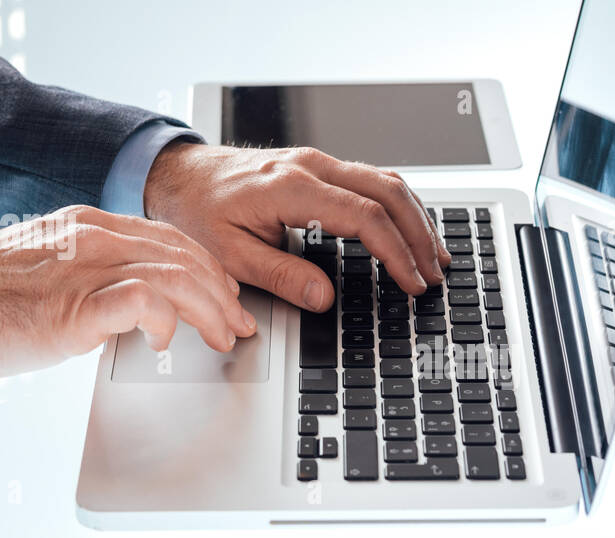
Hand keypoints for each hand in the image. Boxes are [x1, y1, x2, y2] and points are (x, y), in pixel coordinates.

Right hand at [0, 205, 255, 377]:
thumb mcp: (54, 272)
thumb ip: (97, 276)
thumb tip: (138, 306)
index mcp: (92, 226)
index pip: (173, 240)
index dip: (210, 271)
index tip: (228, 299)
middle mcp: (96, 238)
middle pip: (185, 256)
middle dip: (222, 295)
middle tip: (238, 325)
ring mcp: (88, 266)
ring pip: (176, 276)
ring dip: (208, 312)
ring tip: (220, 338)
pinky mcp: (77, 303)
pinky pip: (144, 300)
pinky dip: (166, 320)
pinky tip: (166, 340)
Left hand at [142, 143, 451, 311]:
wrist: (179, 175)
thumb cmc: (198, 212)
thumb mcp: (228, 255)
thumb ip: (279, 276)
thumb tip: (323, 298)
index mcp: (291, 187)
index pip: (365, 217)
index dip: (396, 252)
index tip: (412, 282)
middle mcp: (312, 166)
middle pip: (388, 192)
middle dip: (419, 235)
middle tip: (435, 274)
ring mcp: (319, 162)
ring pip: (387, 181)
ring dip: (417, 218)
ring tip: (434, 255)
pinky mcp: (321, 167)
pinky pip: (373, 180)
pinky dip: (400, 206)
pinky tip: (410, 229)